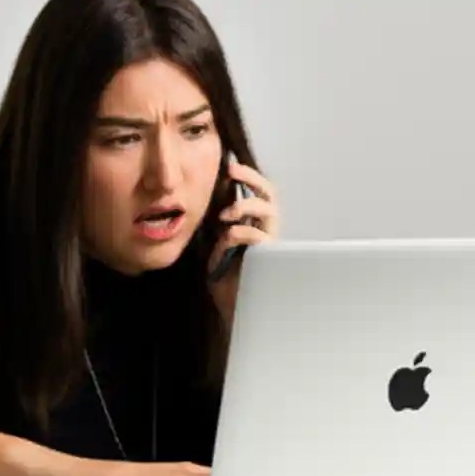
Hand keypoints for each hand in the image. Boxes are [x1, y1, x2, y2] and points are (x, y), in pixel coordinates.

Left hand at [207, 160, 280, 326]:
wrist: (231, 308)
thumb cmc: (224, 278)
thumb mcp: (215, 245)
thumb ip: (217, 226)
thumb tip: (203, 201)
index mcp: (254, 224)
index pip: (258, 192)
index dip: (247, 177)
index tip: (228, 167)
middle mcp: (267, 230)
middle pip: (270, 193)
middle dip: (252, 178)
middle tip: (232, 170)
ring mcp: (270, 244)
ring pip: (269, 211)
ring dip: (246, 206)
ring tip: (226, 214)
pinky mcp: (268, 259)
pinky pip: (257, 236)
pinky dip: (239, 233)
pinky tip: (225, 241)